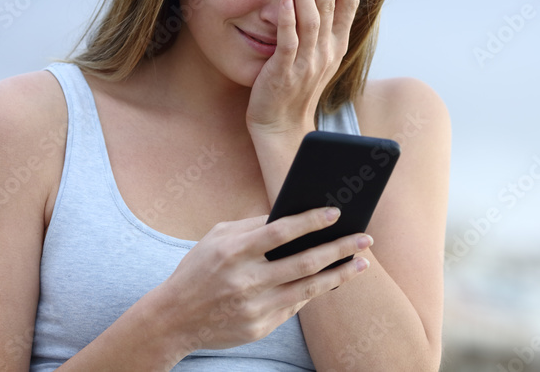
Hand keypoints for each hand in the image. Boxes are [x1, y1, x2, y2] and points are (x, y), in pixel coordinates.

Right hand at [156, 207, 371, 352]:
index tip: (336, 212)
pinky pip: (295, 306)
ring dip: (340, 274)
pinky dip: (316, 291)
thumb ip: (252, 225)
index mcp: (234, 252)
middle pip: (304, 262)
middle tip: (366, 238)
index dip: (311, 221)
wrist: (172, 320)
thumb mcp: (217, 237)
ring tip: (361, 262)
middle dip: (340, 248)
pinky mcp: (260, 327)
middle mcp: (246, 280)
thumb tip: (292, 212)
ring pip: (309, 289)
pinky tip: (333, 280)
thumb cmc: (198, 269)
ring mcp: (254, 307)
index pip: (281, 232)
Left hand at [245, 0, 362, 139]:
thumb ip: (324, 28)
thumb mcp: (318, 56)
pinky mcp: (284, 71)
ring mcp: (307, 62)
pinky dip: (287, 21)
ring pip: (310, 19)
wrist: (281, 125)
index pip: (348, 5)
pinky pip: (288, 42)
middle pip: (331, 7)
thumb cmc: (295, 87)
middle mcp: (325, 51)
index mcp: (335, 45)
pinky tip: (284, 1)